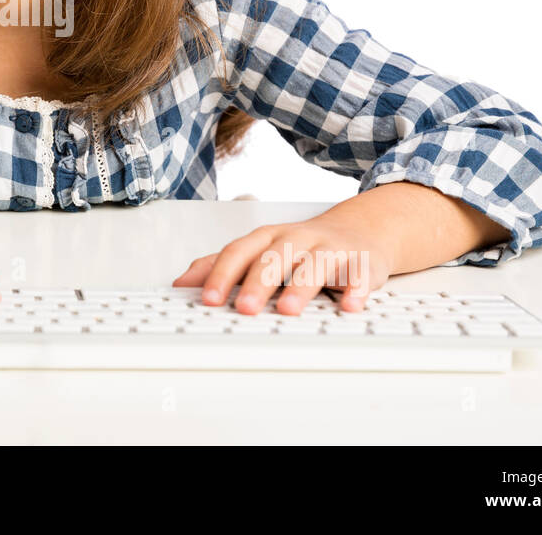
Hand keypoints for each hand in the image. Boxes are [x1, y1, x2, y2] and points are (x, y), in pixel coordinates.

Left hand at [171, 210, 394, 314]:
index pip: (239, 252)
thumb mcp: (259, 251)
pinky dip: (356, 289)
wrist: (358, 230)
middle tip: (243, 308)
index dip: (221, 275)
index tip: (206, 299)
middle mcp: (296, 239)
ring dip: (301, 286)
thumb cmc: (301, 246)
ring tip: (288, 310)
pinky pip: (360, 273)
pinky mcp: (361, 261)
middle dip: (257, 282)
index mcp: (267, 238)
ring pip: (314, 263)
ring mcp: (330, 249)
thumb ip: (221, 266)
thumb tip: (180, 283)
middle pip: (274, 257)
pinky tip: (350, 306)